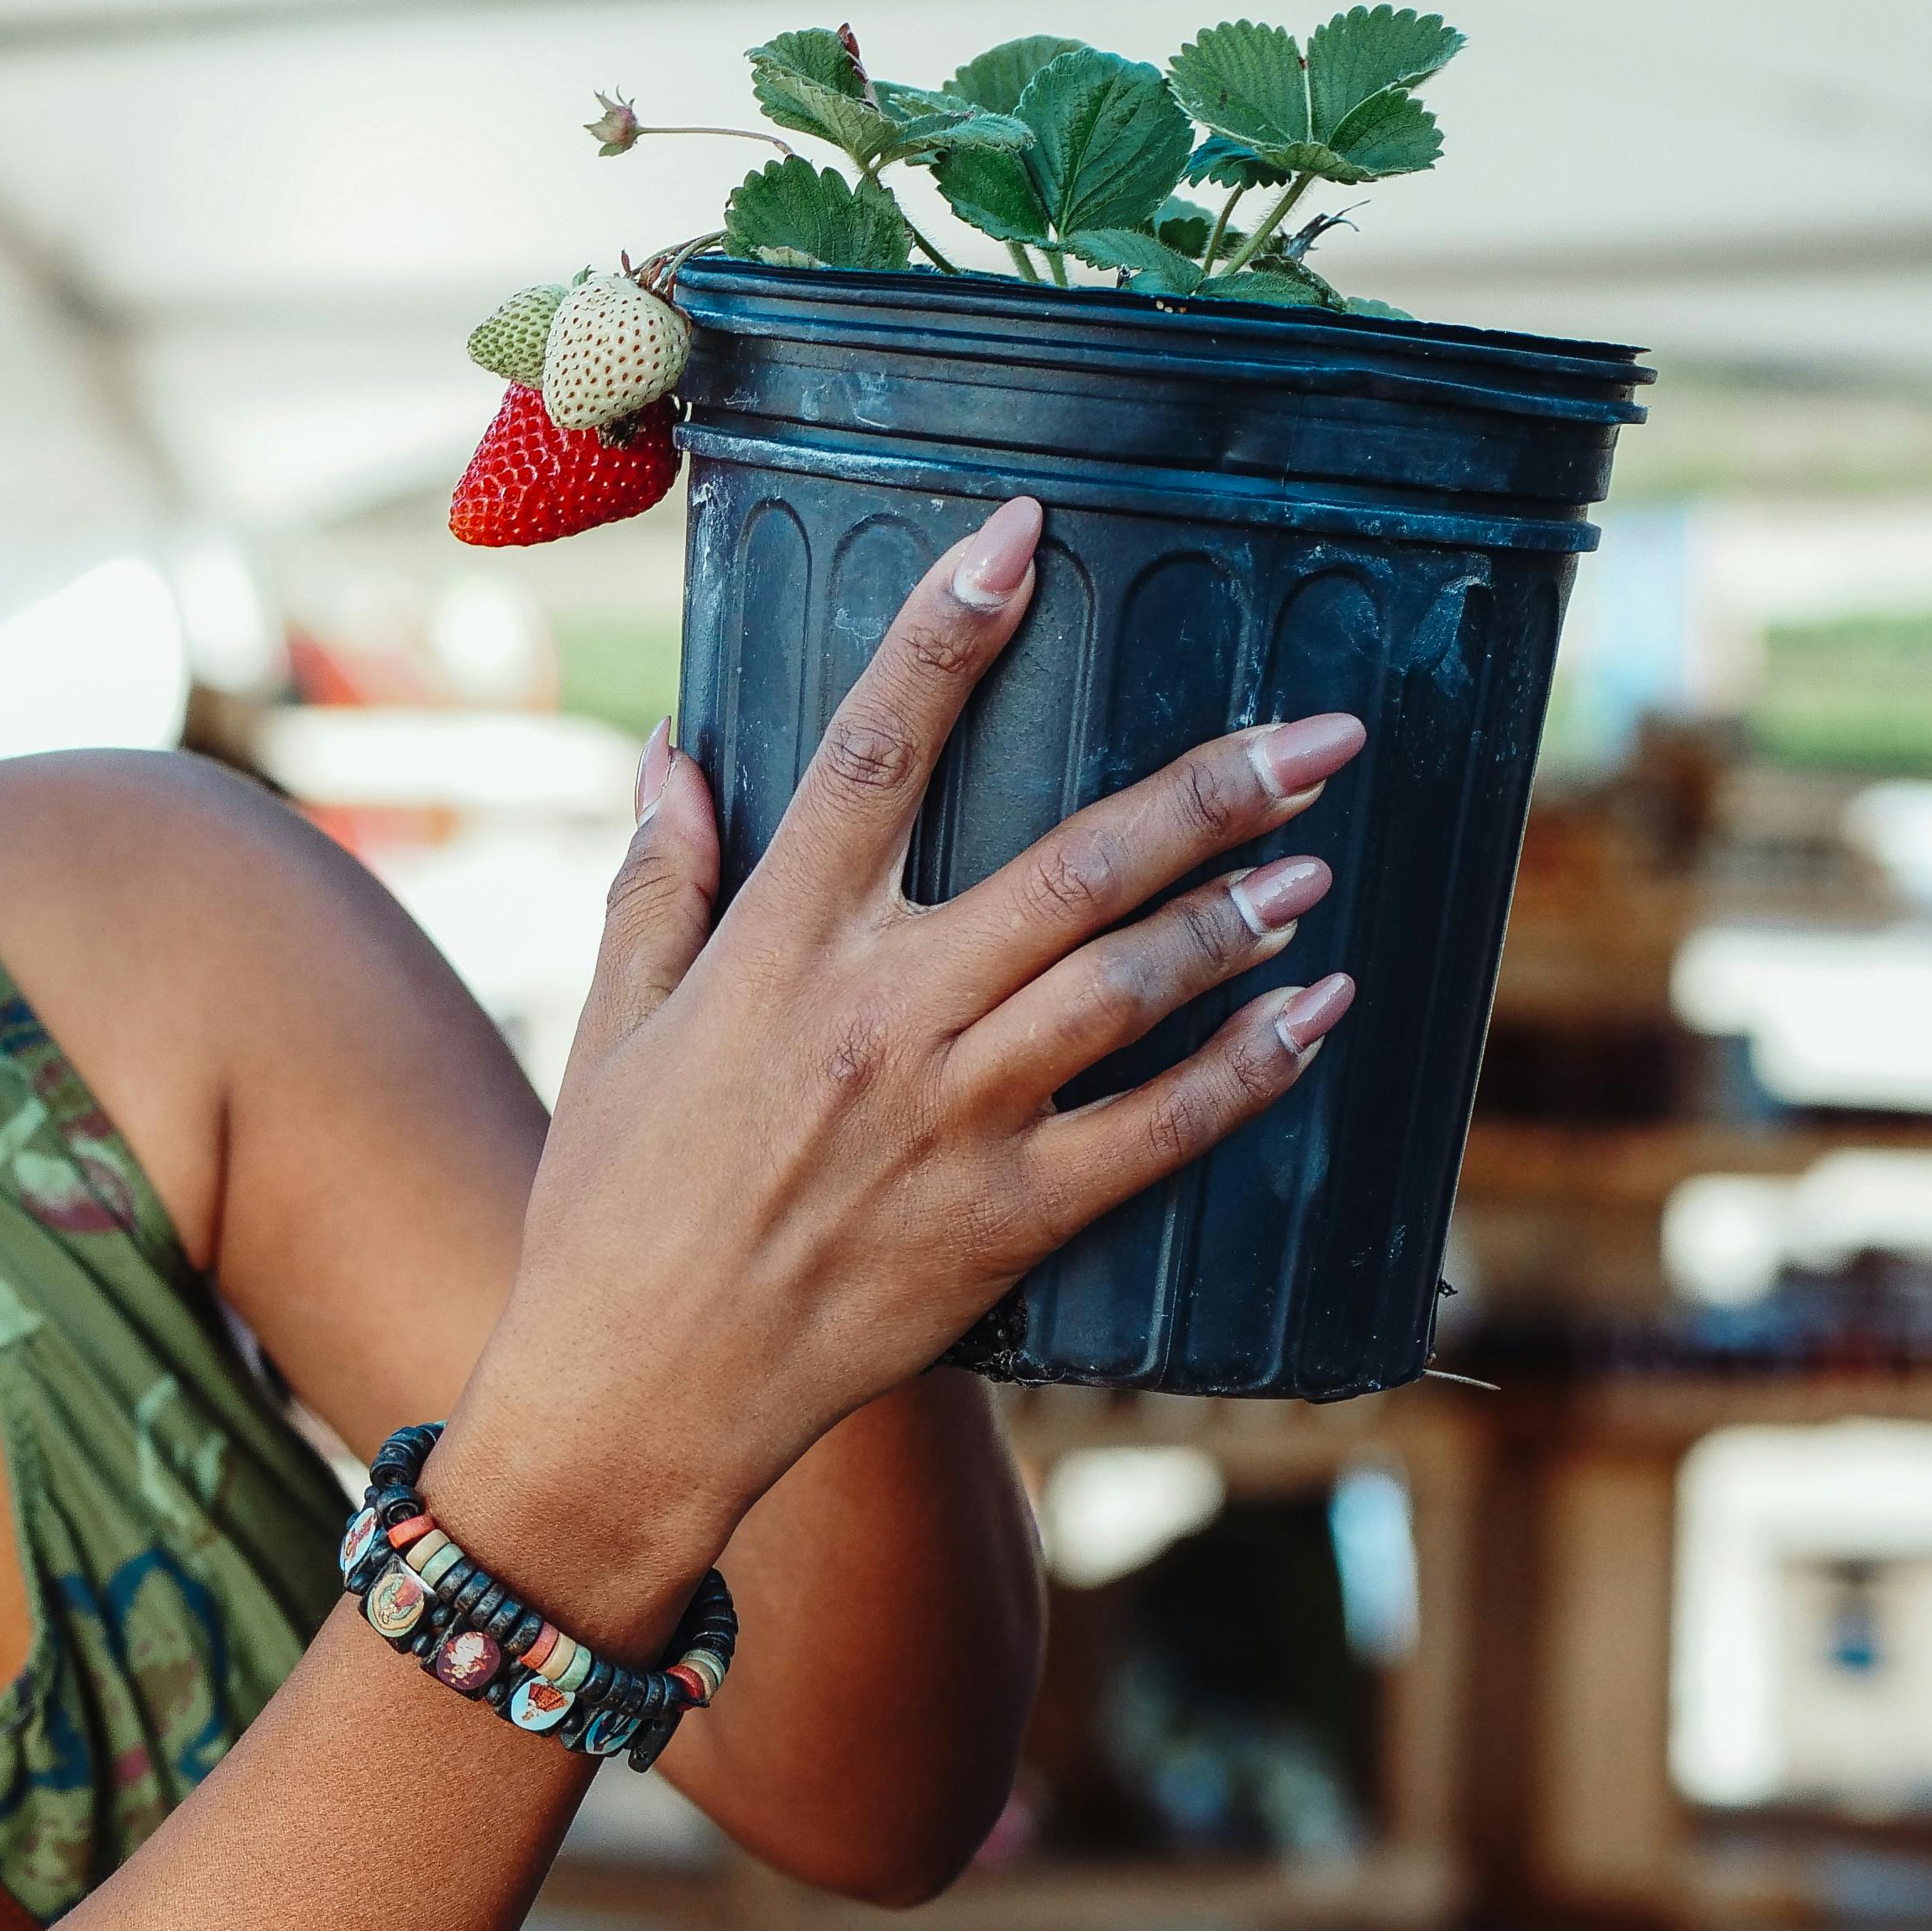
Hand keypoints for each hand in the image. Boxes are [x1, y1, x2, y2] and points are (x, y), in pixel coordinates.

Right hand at [460, 496, 1358, 1555]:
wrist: (633, 1390)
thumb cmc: (610, 1201)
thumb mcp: (612, 1025)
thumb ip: (654, 884)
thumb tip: (671, 751)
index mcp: (774, 950)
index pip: (867, 756)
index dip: (943, 637)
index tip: (1018, 540)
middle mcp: (874, 1017)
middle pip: (1066, 867)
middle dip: (1207, 789)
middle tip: (1321, 729)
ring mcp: (951, 1123)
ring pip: (1126, 985)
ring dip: (1239, 914)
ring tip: (1320, 855)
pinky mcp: (1004, 1225)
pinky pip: (1155, 1133)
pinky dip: (1248, 1067)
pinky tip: (1319, 1011)